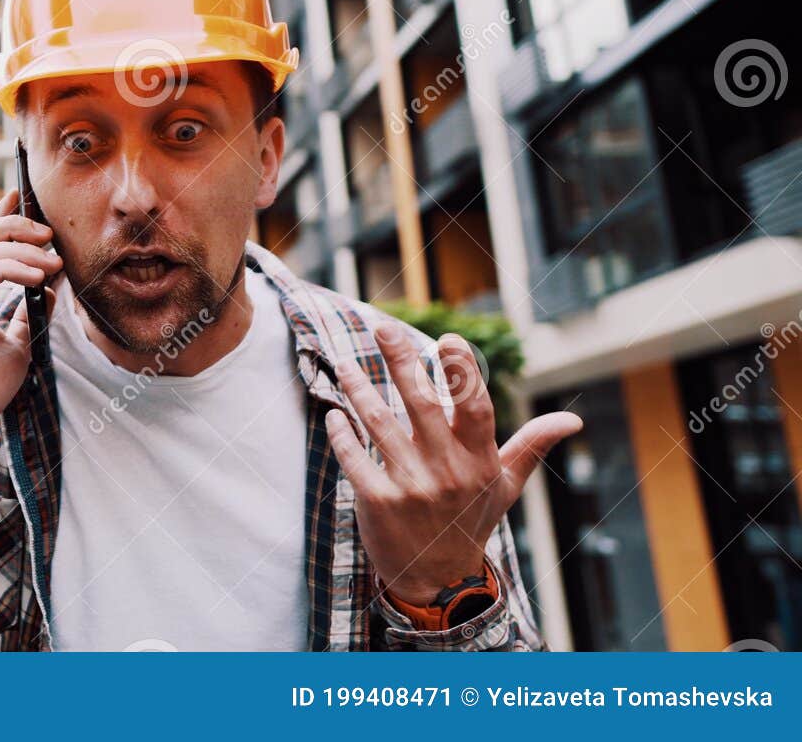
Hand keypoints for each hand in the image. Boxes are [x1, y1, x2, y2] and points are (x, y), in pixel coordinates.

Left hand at [326, 324, 581, 605]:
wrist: (439, 579)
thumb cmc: (471, 520)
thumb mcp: (506, 486)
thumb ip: (532, 446)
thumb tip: (573, 420)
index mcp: (479, 460)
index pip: (475, 408)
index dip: (462, 372)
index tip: (448, 339)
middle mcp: (446, 470)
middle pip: (420, 404)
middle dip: (400, 361)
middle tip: (383, 327)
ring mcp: (410, 486)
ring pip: (379, 424)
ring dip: (359, 389)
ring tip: (345, 364)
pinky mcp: (378, 502)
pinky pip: (354, 458)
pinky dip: (342, 433)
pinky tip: (334, 413)